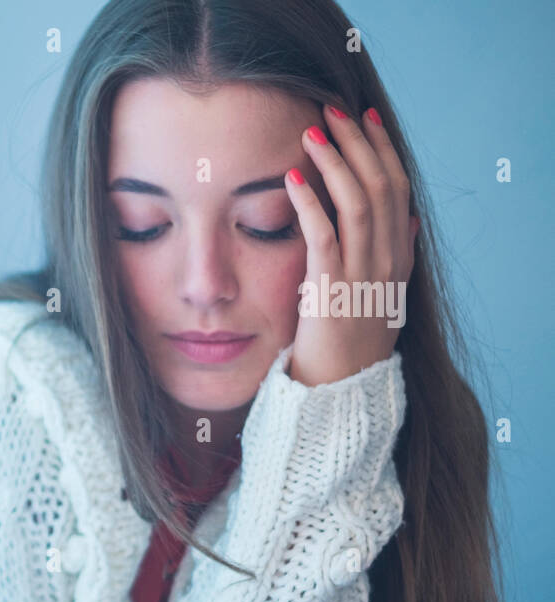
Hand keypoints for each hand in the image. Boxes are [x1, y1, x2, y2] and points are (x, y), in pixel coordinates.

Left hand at [284, 105, 419, 385]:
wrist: (340, 390)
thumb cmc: (347, 343)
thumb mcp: (381, 295)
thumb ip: (394, 257)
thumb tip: (411, 222)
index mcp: (400, 258)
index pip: (399, 188)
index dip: (382, 149)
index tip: (365, 117)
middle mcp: (389, 261)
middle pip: (382, 185)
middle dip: (358, 142)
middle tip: (333, 109)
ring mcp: (364, 276)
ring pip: (359, 203)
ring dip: (335, 162)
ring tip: (312, 132)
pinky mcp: (333, 291)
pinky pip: (326, 237)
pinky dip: (311, 204)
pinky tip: (293, 179)